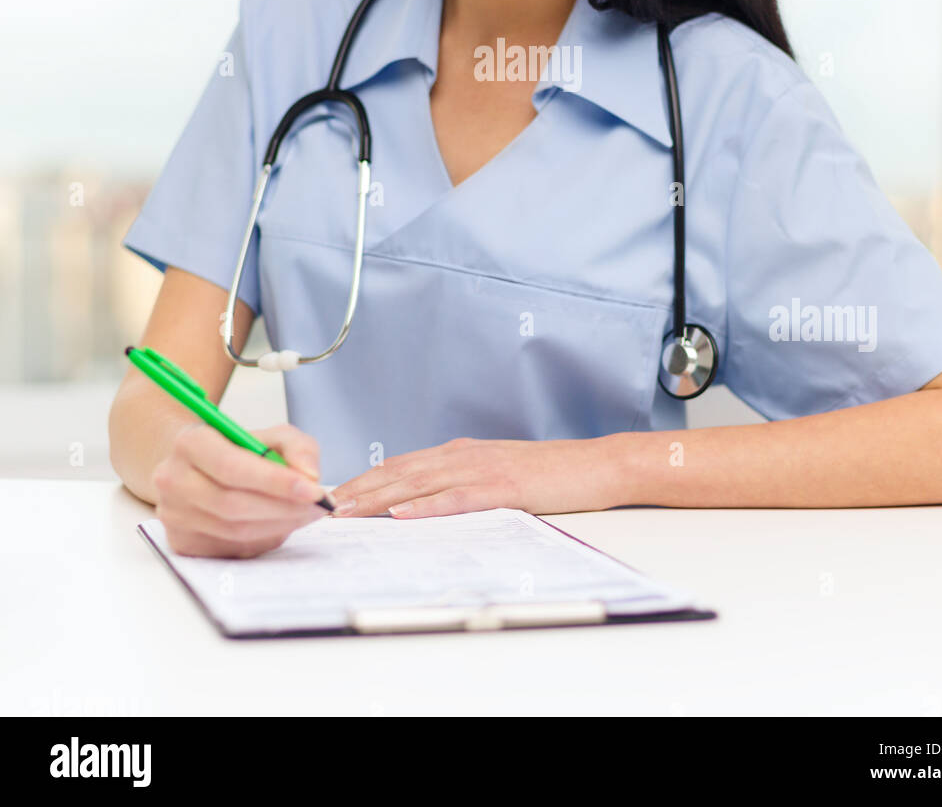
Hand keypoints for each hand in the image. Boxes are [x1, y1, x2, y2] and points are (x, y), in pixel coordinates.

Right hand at [153, 422, 328, 557]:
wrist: (199, 467)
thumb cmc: (238, 449)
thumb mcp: (271, 435)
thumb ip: (298, 448)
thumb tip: (310, 475)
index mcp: (190, 443)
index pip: (233, 467)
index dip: (275, 481)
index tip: (313, 489)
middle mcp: (173, 479)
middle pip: (233, 504)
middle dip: (284, 508)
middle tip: (318, 506)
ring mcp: (174, 515)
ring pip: (234, 531)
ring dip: (279, 526)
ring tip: (306, 514)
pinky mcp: (181, 543)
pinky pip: (232, 549)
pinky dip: (264, 539)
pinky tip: (280, 525)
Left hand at [329, 435, 620, 518]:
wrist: (595, 464)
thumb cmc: (550, 474)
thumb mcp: (497, 474)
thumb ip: (462, 482)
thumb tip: (424, 501)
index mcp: (461, 454)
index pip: (400, 466)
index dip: (363, 480)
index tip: (331, 496)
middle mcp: (464, 456)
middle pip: (399, 472)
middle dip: (357, 490)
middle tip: (320, 505)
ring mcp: (484, 469)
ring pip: (419, 482)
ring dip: (378, 497)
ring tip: (346, 511)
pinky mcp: (504, 486)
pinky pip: (458, 497)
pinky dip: (427, 505)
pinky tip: (403, 512)